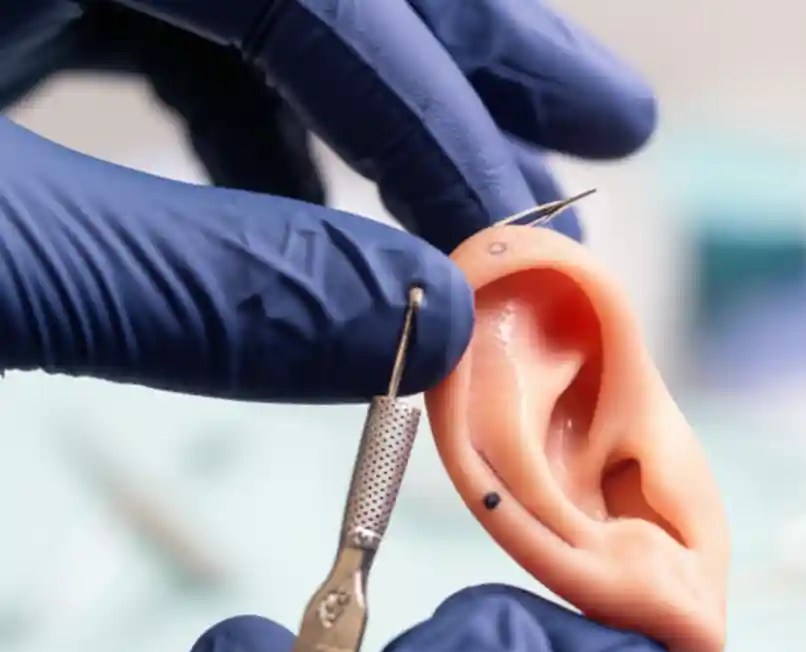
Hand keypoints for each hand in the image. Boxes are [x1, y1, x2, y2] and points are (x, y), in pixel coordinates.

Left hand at [0, 0, 653, 399]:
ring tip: (483, 185)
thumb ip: (203, 286)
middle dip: (481, 51)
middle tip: (611, 121)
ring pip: (279, 6)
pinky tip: (310, 208)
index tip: (520, 249)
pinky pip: (195, 38)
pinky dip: (270, 124)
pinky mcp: (30, 13)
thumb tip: (427, 328)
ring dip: (387, 98)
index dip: (439, 121)